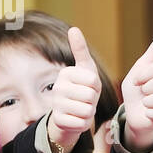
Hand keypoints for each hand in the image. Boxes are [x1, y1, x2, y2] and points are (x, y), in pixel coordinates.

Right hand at [48, 27, 101, 152]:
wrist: (71, 113)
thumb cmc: (83, 88)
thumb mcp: (86, 69)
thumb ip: (80, 50)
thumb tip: (73, 29)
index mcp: (65, 73)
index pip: (93, 81)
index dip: (96, 87)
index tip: (88, 86)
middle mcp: (57, 87)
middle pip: (90, 96)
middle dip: (93, 100)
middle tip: (85, 99)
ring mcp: (56, 105)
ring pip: (87, 110)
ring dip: (89, 112)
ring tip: (81, 108)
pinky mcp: (58, 121)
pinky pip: (82, 123)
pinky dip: (84, 123)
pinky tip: (76, 118)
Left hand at [121, 30, 152, 152]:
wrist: (133, 112)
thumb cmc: (137, 90)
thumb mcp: (140, 68)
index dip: (143, 74)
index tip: (137, 80)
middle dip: (145, 89)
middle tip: (144, 92)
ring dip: (146, 102)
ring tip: (147, 103)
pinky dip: (149, 113)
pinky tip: (150, 112)